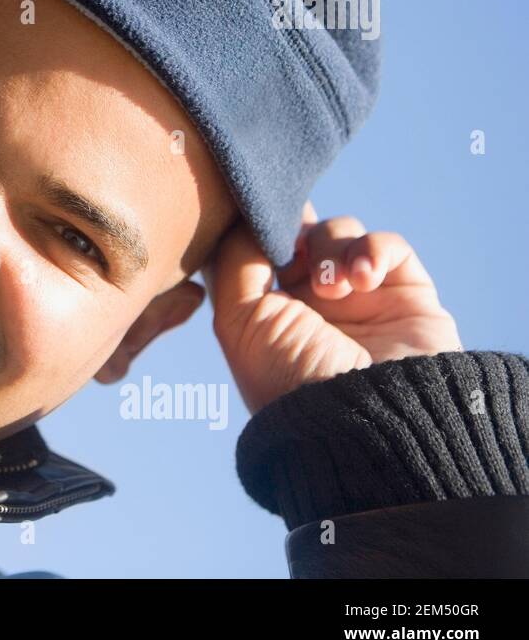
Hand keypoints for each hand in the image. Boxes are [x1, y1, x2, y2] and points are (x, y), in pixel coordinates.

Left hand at [202, 202, 463, 413]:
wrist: (371, 423)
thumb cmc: (291, 377)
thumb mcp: (239, 320)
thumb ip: (234, 259)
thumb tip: (246, 217)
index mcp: (264, 313)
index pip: (253, 250)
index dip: (252, 230)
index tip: (253, 222)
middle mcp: (309, 304)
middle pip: (295, 233)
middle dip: (292, 230)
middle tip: (294, 246)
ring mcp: (358, 298)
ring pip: (338, 232)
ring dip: (331, 247)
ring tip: (334, 288)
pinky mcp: (406, 294)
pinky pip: (387, 246)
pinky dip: (373, 251)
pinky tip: (363, 280)